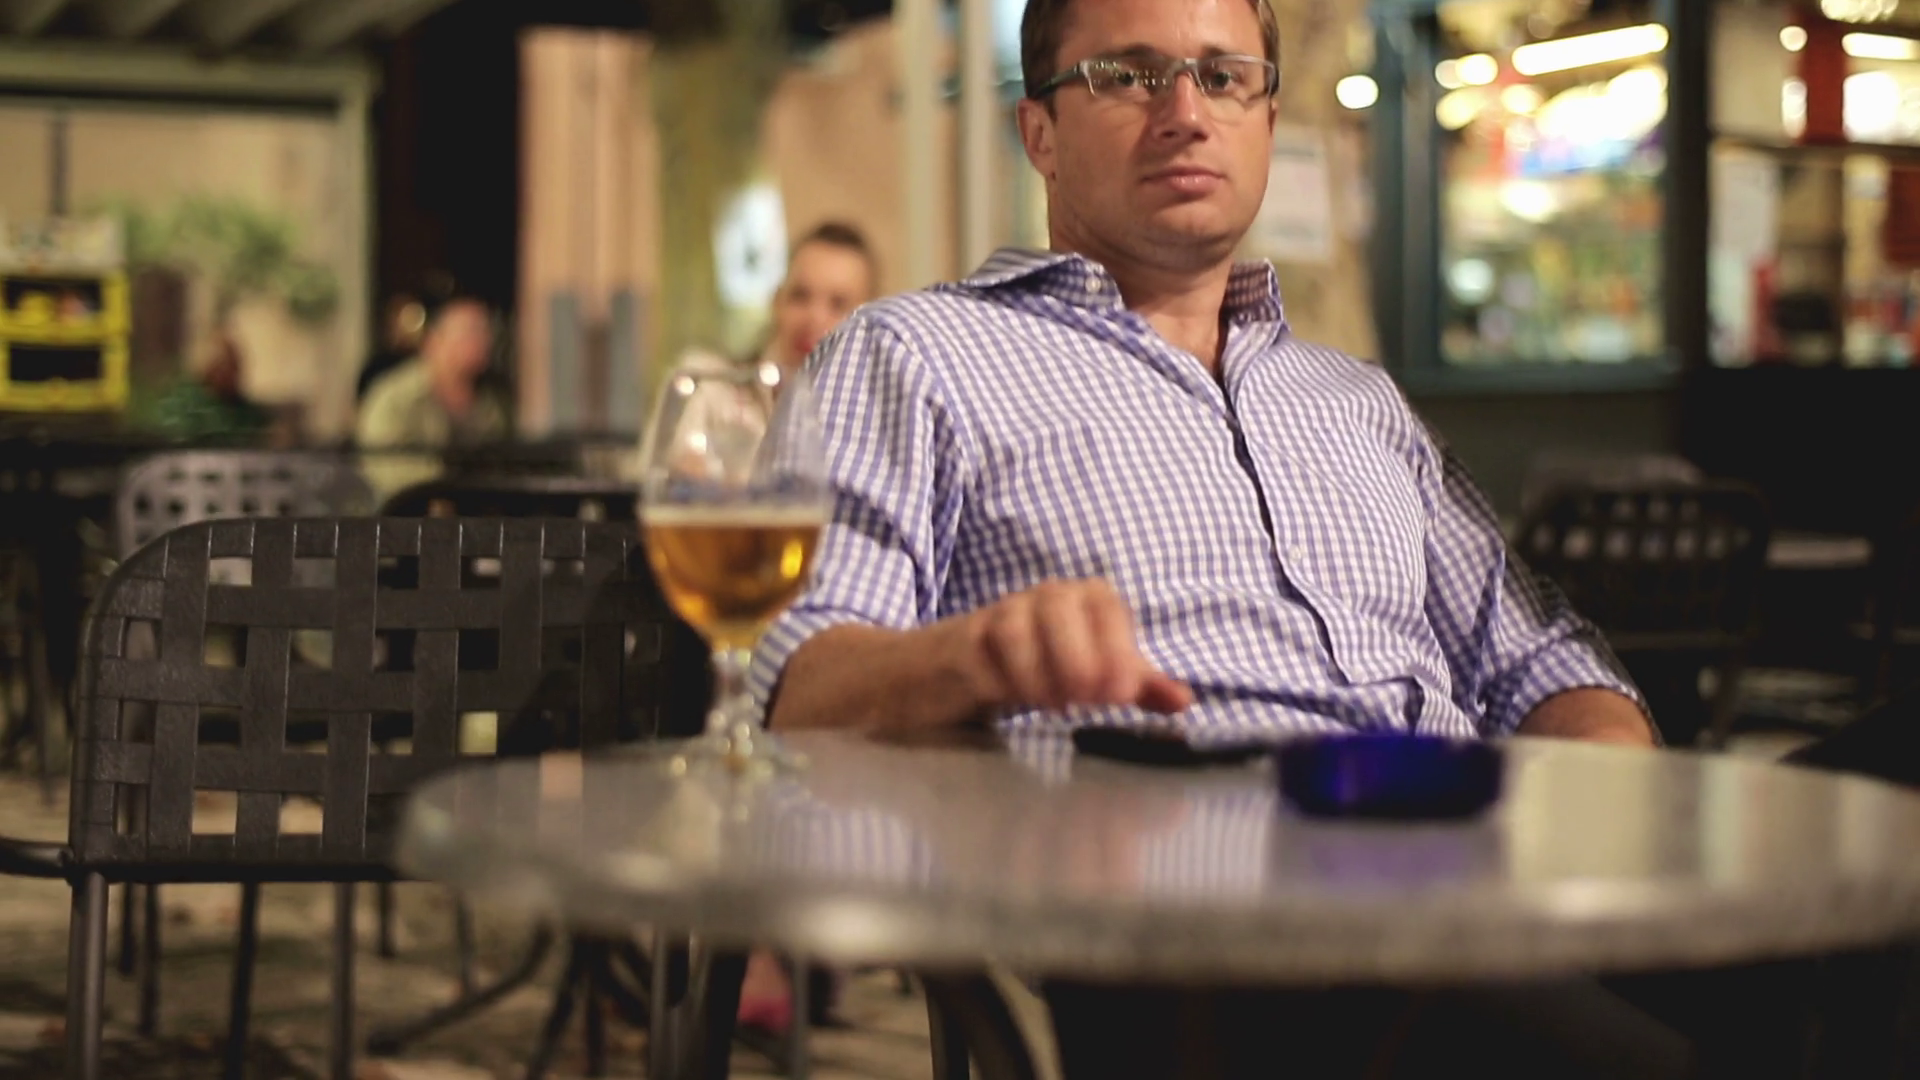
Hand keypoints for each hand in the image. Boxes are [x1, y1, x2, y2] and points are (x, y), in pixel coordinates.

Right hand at [968, 579, 1192, 713]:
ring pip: (1015, 627)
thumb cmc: (1052, 663)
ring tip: (1056, 704)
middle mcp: (1046, 596)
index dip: (1116, 649)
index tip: (1121, 693)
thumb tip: (1184, 701)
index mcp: (1087, 598)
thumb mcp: (1102, 674)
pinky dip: (1004, 678)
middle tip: (1087, 699)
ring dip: (1037, 670)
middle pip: (1058, 606)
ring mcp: (1003, 612)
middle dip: (1076, 656)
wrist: (976, 665)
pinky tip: (1019, 699)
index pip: (1107, 607)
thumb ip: (1141, 685)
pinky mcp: (969, 637)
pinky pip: (982, 650)